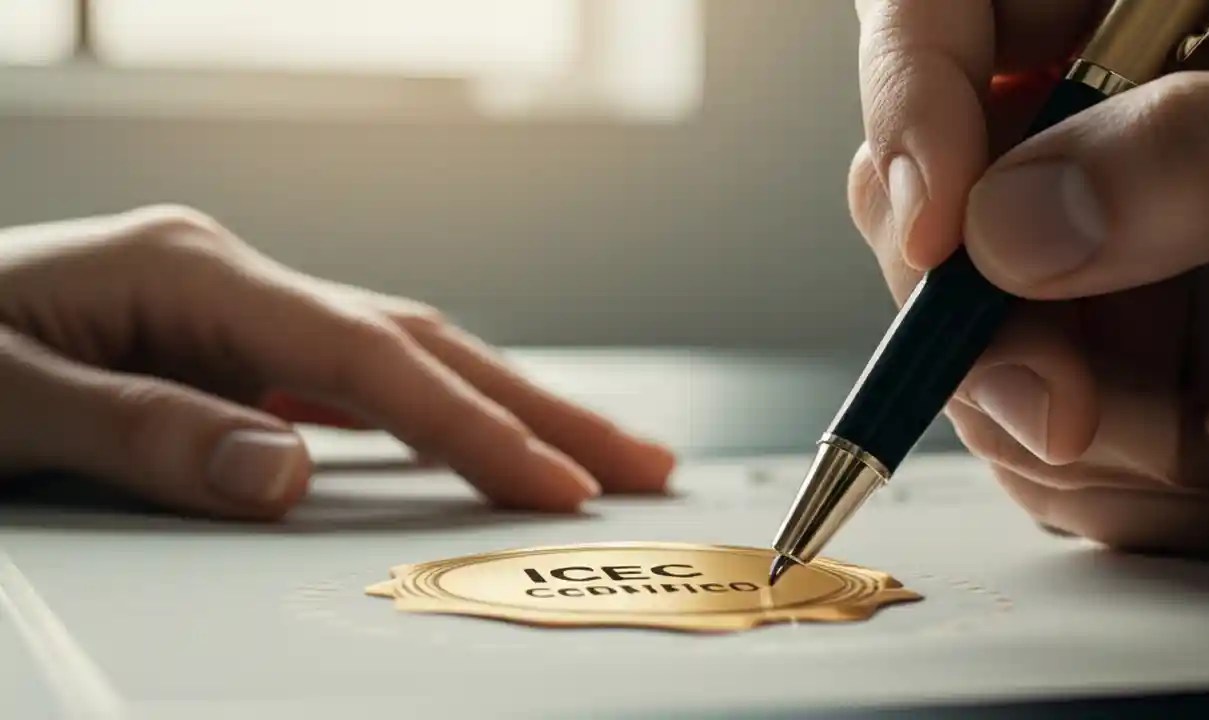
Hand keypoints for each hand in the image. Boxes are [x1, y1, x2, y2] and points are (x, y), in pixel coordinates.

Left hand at [0, 206, 673, 518]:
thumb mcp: (4, 406)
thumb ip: (144, 434)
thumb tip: (287, 473)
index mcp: (192, 274)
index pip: (366, 357)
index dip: (469, 423)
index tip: (551, 485)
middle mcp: (232, 282)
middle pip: (420, 341)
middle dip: (537, 406)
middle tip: (636, 461)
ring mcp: (238, 314)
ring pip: (405, 356)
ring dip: (504, 405)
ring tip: (589, 453)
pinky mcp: (233, 352)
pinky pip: (361, 382)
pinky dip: (434, 415)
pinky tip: (474, 438)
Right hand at [852, 1, 1208, 551]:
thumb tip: (1017, 228)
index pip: (941, 6)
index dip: (905, 107)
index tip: (937, 227)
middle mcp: (1113, 112)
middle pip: (942, 194)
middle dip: (980, 323)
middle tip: (1056, 405)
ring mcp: (1118, 228)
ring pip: (984, 324)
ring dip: (1060, 422)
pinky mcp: (1143, 325)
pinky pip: (1051, 403)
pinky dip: (1109, 472)